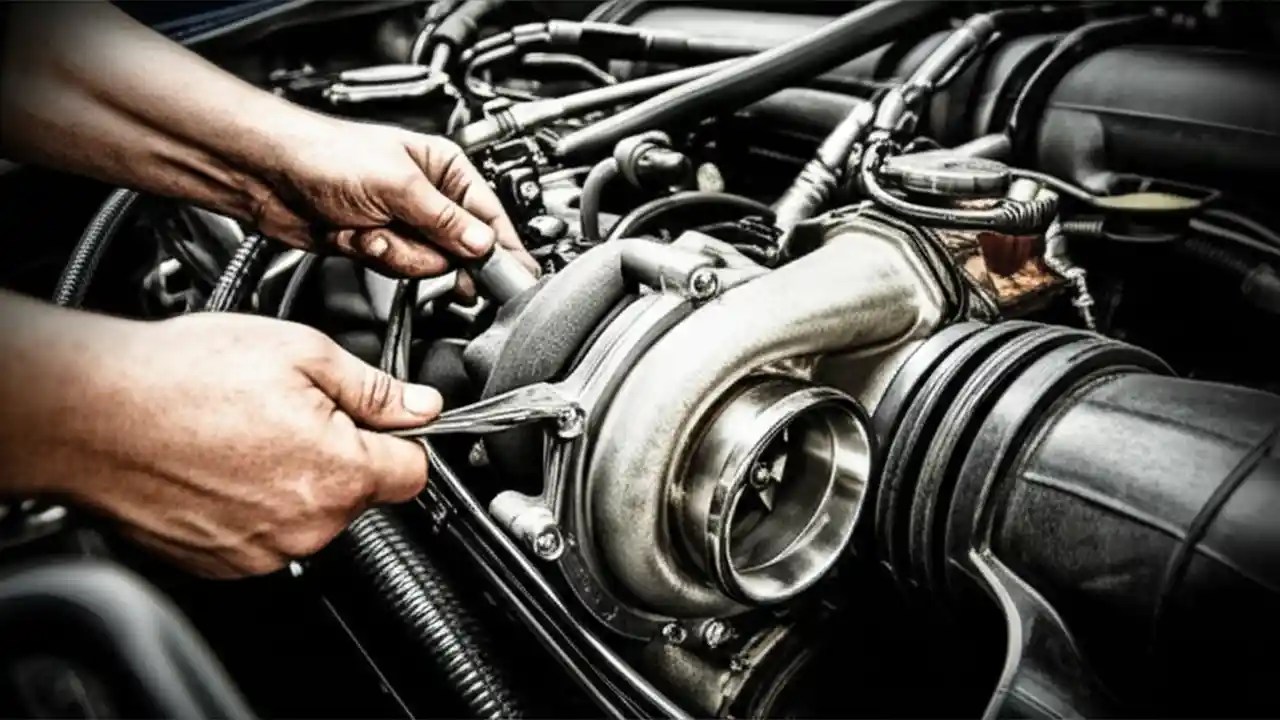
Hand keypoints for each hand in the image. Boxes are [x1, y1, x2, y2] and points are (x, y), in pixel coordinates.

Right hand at [5, 310, 439, 578]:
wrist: (92, 412)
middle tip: (290, 412)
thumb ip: (377, 389)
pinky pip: (265, 535)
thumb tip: (423, 405)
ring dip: (293, 480)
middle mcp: (308, 525)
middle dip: (340, 453)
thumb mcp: (303, 353)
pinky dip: (252, 504)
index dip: (401, 438)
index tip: (379, 420)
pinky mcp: (223, 563)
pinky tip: (221, 464)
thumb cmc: (184, 378)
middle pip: (359, 494)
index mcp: (341, 473)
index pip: (414, 472)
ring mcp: (264, 550)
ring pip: (311, 515)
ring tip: (245, 435)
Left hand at [251, 117, 537, 279]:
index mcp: (444, 169)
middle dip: (431, 250)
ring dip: (395, 253)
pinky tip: (354, 235)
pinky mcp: (378, 244)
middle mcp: (428, 197)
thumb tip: (482, 244)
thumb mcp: (397, 186)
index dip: (503, 247)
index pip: (488, 215)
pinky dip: (374, 257)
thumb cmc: (324, 155)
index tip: (517, 277)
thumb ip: (445, 220)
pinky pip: (396, 268)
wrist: (268, 175)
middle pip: (459, 248)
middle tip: (413, 244)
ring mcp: (403, 223)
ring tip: (369, 228)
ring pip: (426, 265)